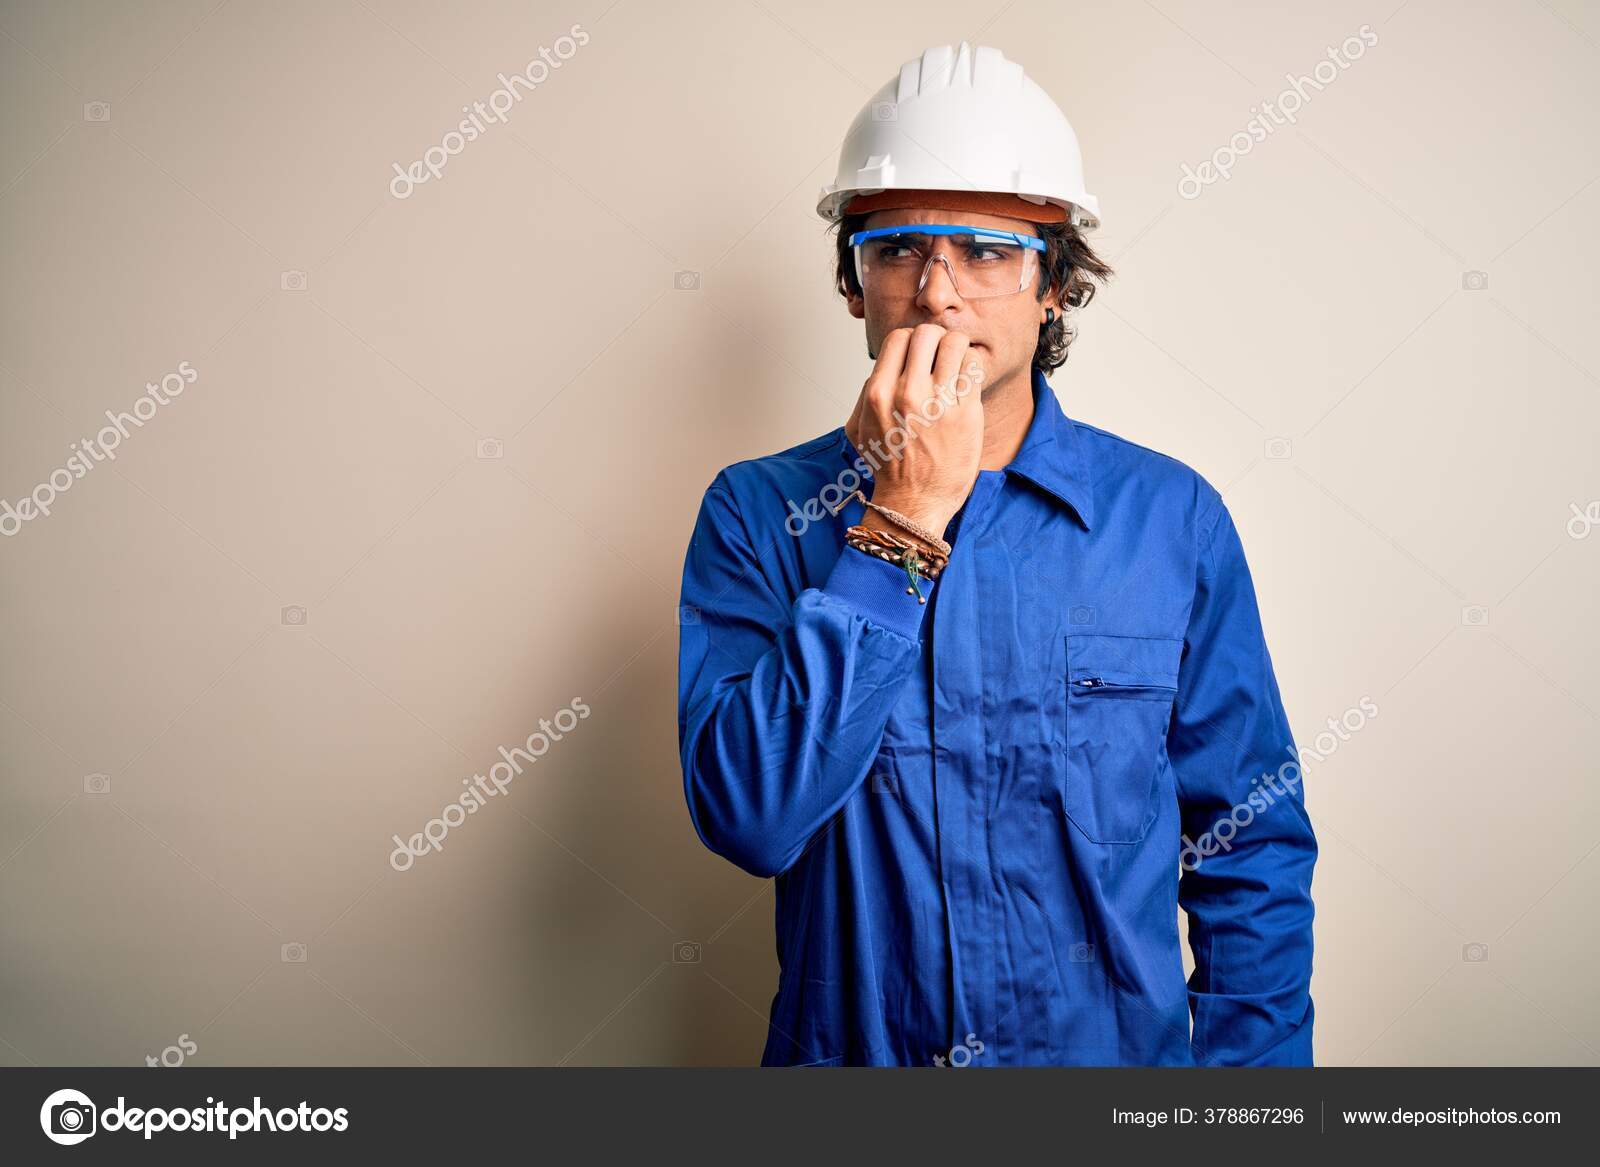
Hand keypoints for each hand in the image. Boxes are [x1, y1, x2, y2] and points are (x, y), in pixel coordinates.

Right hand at [844, 323, 983, 539]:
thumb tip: (883, 366)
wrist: (914, 502)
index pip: (899, 337)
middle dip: (937, 340)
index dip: (912, 341)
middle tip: (940, 358)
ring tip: (956, 368)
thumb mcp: (860, 427)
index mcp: (879, 393)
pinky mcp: (967, 414)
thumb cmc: (889, 465)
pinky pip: (974, 368)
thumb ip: (866, 392)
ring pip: (956, 343)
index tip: (919, 356)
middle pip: (928, 333)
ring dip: (958, 350)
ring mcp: (939, 403)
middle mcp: (908, 394)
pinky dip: (971, 368)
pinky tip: (965, 385)